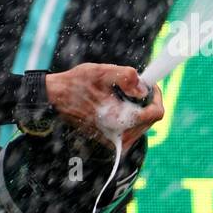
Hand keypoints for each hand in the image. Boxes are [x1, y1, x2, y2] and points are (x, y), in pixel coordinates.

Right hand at [45, 65, 163, 147]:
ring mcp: (113, 141)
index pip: (156, 113)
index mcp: (120, 120)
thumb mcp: (101, 72)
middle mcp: (118, 135)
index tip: (150, 84)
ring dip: (138, 108)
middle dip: (146, 101)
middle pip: (150, 120)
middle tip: (134, 86)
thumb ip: (126, 77)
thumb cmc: (76, 83)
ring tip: (122, 94)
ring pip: (141, 126)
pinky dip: (129, 115)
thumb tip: (144, 88)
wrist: (55, 98)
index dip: (158, 96)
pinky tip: (118, 104)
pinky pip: (130, 130)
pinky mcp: (108, 141)